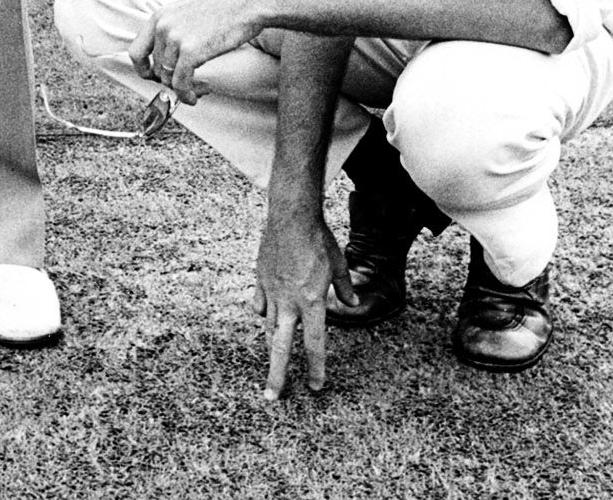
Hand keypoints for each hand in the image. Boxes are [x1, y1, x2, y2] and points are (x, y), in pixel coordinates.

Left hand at [126, 0, 265, 104]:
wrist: (247, 2)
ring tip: (194, 90)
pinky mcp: (191, 51)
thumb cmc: (224, 7)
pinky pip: (180, 83)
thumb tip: (166, 58)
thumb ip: (173, 31)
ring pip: (167, 78)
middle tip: (185, 84)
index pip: (136, 51)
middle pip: (155, 68)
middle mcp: (163, 26)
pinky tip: (194, 97)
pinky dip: (185, 95)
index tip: (152, 77)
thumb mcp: (188, 13)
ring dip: (180, 89)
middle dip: (169, 80)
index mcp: (160, 16)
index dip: (143, 69)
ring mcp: (176, 38)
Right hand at [252, 202, 356, 400]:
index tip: (315, 386)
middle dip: (277, 374)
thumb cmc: (318, 239)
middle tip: (272, 397)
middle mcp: (290, 302)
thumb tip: (353, 303)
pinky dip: (263, 313)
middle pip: (281, 347)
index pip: (314, 344)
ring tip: (271, 362)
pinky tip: (264, 318)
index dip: (315, 368)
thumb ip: (345, 288)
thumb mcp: (338, 264)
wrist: (291, 216)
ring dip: (271, 347)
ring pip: (268, 327)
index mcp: (312, 301)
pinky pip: (260, 303)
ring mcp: (272, 291)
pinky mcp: (261, 279)